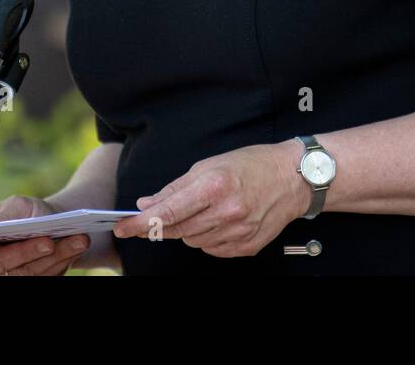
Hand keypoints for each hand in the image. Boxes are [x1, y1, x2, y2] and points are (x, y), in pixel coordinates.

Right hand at [0, 195, 91, 275]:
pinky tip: (78, 244)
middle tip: (47, 240)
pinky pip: (47, 275)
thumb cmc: (28, 212)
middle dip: (24, 252)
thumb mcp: (18, 206)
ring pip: (27, 273)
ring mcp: (11, 275)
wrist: (54, 222)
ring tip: (77, 238)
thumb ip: (2, 216)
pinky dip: (65, 258)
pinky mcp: (34, 280)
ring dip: (54, 255)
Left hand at [111, 141, 309, 257]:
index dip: (139, 223)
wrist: (292, 178)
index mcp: (215, 186)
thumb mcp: (210, 164)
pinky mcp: (246, 247)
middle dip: (161, 224)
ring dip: (188, 229)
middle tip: (159, 215)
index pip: (167, 212)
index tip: (122, 227)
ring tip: (206, 209)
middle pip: (176, 230)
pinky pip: (212, 249)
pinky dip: (207, 237)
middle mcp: (227, 212)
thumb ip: (175, 187)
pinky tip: (220, 221)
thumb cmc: (251, 164)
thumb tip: (146, 204)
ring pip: (192, 241)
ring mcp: (238, 232)